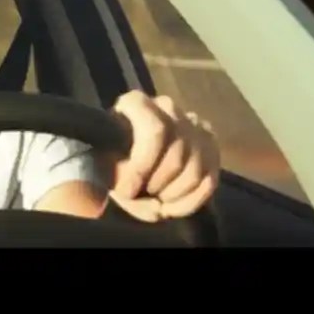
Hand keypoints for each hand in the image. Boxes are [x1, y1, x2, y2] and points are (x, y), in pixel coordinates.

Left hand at [108, 91, 219, 222]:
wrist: (125, 151)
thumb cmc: (109, 155)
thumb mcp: (101, 165)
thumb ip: (121, 185)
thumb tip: (156, 209)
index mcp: (136, 103)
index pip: (154, 130)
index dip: (141, 166)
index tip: (125, 190)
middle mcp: (169, 108)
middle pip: (177, 153)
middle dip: (157, 183)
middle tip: (141, 194)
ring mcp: (194, 125)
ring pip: (195, 169)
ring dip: (173, 194)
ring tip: (154, 199)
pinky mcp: (211, 146)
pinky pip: (209, 182)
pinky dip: (190, 202)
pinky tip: (171, 207)